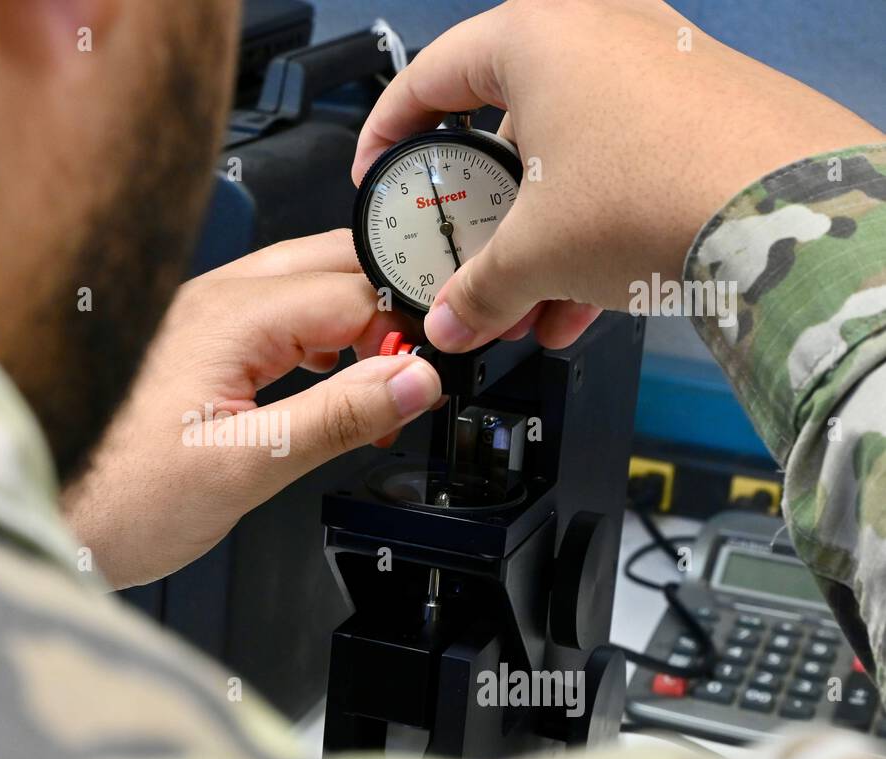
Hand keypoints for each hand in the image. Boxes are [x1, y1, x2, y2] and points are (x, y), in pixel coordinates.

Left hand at [62, 230, 443, 588]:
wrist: (39, 511)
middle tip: (413, 375)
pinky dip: (314, 340)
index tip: (429, 380)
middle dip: (386, 311)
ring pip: (302, 287)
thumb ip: (335, 418)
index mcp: (229, 317)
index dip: (404, 333)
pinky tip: (322, 383)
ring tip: (374, 389)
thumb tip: (413, 378)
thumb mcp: (243, 467)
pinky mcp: (192, 344)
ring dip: (352, 325)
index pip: (353, 291)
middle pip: (331, 265)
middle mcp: (212, 300)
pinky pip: (272, 316)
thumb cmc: (115, 498)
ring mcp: (199, 317)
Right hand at [354, 0, 882, 352]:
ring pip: (570, 155)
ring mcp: (660, 62)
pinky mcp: (704, 105)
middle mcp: (598, 28)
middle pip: (507, 125)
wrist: (787, 214)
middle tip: (467, 261)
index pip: (429, 77)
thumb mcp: (534, 253)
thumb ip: (474, 290)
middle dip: (486, 214)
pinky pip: (625, 166)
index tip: (377, 179)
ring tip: (532, 307)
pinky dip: (596, 227)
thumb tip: (450, 323)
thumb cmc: (649, 196)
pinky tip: (586, 299)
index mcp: (535, 35)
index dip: (388, 136)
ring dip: (542, 237)